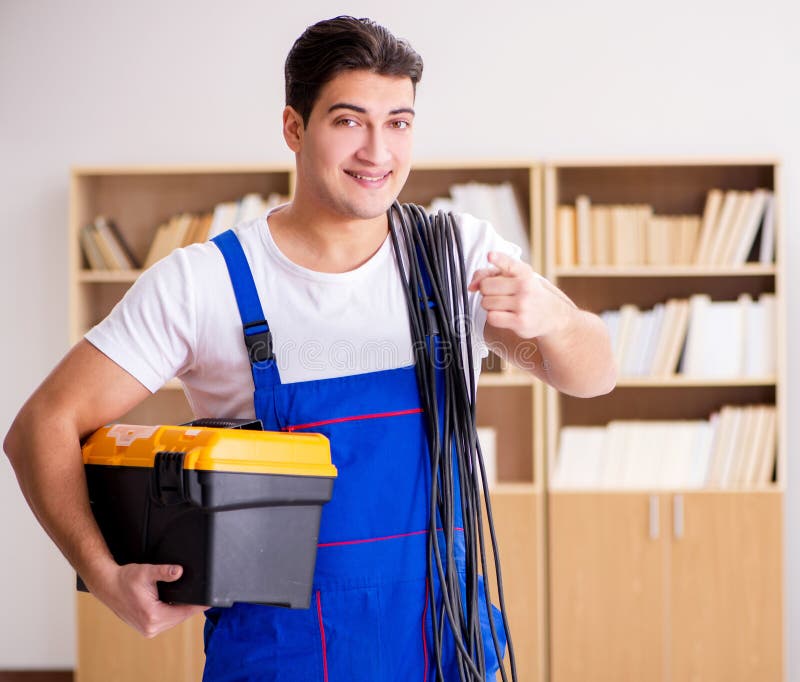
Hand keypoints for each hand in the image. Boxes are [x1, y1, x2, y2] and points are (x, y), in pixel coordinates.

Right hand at [89, 563, 206, 637]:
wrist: (107, 585)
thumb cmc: (125, 578)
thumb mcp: (147, 572)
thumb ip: (164, 571)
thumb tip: (179, 571)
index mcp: (153, 616)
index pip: (184, 612)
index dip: (199, 606)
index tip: (212, 600)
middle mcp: (151, 627)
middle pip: (180, 617)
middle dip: (191, 607)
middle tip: (205, 597)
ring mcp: (148, 630)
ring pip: (174, 620)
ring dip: (182, 611)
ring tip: (193, 599)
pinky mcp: (146, 628)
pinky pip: (166, 621)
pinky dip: (173, 613)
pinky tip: (177, 604)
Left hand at [468, 252, 569, 339]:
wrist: (552, 315)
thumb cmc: (528, 294)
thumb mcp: (515, 278)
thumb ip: (489, 274)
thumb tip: (472, 286)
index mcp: (523, 272)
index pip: (508, 263)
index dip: (498, 259)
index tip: (490, 256)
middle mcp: (524, 286)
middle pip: (486, 286)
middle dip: (486, 291)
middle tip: (498, 294)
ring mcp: (523, 304)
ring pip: (486, 302)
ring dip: (490, 305)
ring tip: (503, 305)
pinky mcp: (520, 321)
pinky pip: (492, 317)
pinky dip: (494, 317)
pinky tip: (505, 315)